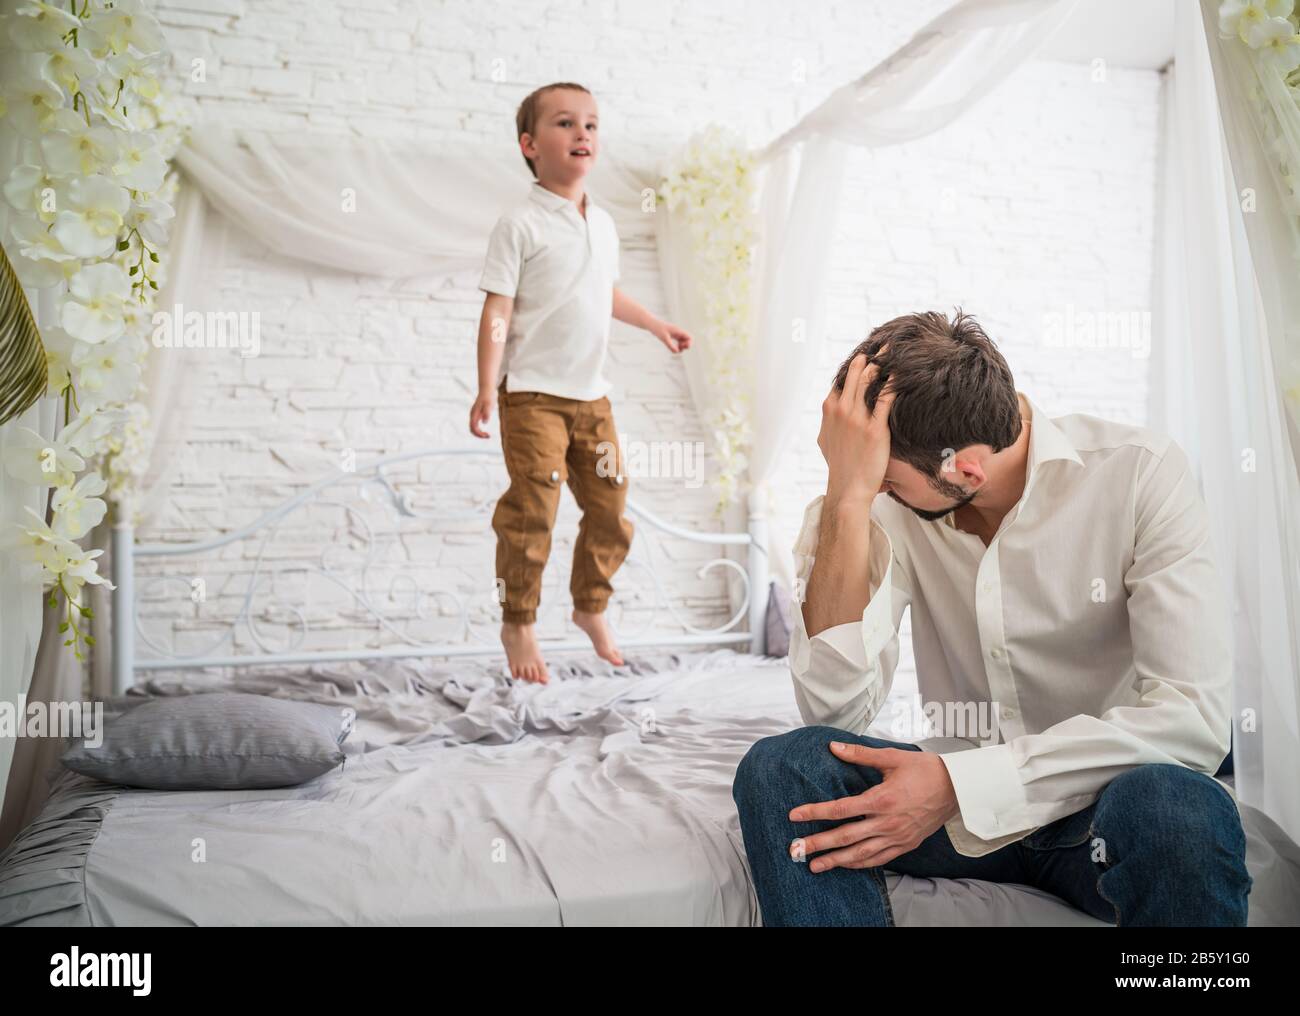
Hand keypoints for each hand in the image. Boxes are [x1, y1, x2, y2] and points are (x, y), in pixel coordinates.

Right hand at [469, 392, 493, 438]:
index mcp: (474, 414)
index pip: (473, 428)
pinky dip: (479, 430)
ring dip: (479, 433)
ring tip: (487, 435)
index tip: (487, 436)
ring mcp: (474, 415)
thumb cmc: (488, 397)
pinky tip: (486, 431)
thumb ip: (486, 413)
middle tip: (488, 436)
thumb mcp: (489, 405)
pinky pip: (475, 425)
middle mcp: (472, 415)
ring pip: (473, 427)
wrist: (486, 389)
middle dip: (479, 435)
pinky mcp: (477, 414)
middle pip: (472, 429)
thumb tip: (484, 422)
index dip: (479, 434)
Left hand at [652, 320, 691, 353]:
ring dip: (682, 347)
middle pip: (688, 340)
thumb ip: (671, 346)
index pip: (689, 337)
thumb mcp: (664, 338)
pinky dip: (678, 346)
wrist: (652, 324)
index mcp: (678, 331)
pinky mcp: (672, 336)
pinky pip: (679, 342)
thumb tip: (677, 352)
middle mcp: (678, 332)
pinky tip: (673, 348)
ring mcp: (676, 334)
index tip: (682, 347)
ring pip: (683, 341)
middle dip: (685, 346)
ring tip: (676, 350)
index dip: (688, 344)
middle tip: (679, 348)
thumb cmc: (658, 330)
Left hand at [787, 740, 958, 871]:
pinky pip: (879, 858)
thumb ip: (860, 754)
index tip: (794, 815)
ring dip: (836, 861)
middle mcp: (887, 822)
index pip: (841, 809)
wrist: (958, 788)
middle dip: (818, 844)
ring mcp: (897, 837)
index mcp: (882, 799)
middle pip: (845, 837)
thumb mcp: (892, 757)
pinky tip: (845, 865)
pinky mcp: (906, 844)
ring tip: (815, 866)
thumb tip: (833, 746)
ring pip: (861, 854)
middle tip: (796, 850)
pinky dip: (860, 864)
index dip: (815, 812)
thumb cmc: (925, 769)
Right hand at [818, 347, 893, 506]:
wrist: (847, 489)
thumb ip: (828, 423)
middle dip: (869, 357)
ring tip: (894, 352)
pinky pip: (886, 398)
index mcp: (828, 410)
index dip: (854, 367)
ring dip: (882, 363)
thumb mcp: (825, 441)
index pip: (841, 380)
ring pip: (869, 380)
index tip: (866, 357)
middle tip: (884, 346)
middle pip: (855, 373)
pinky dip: (894, 383)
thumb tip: (831, 413)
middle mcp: (840, 410)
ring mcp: (856, 418)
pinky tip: (902, 373)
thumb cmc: (839, 467)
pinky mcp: (874, 428)